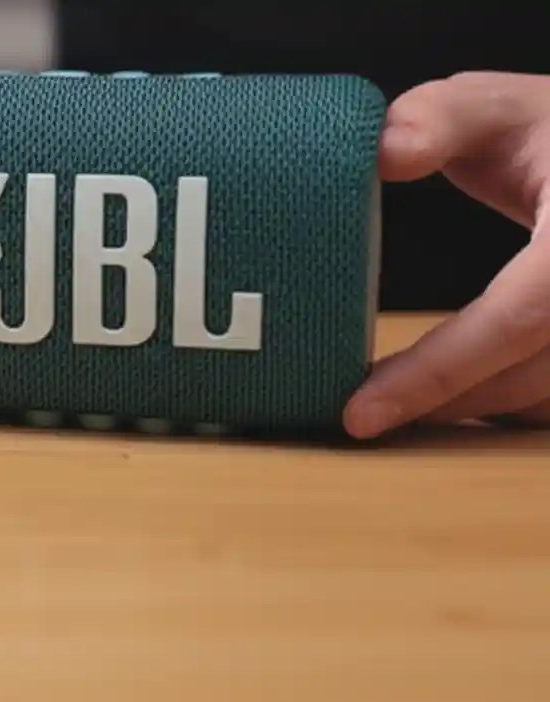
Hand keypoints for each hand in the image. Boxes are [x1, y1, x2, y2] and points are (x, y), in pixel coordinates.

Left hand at [345, 71, 549, 437]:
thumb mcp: (502, 104)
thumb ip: (441, 117)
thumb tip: (383, 153)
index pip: (516, 320)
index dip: (437, 373)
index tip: (359, 412)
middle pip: (528, 378)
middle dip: (439, 402)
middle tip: (354, 413)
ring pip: (544, 398)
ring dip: (467, 409)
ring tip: (385, 404)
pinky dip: (498, 399)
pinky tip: (441, 395)